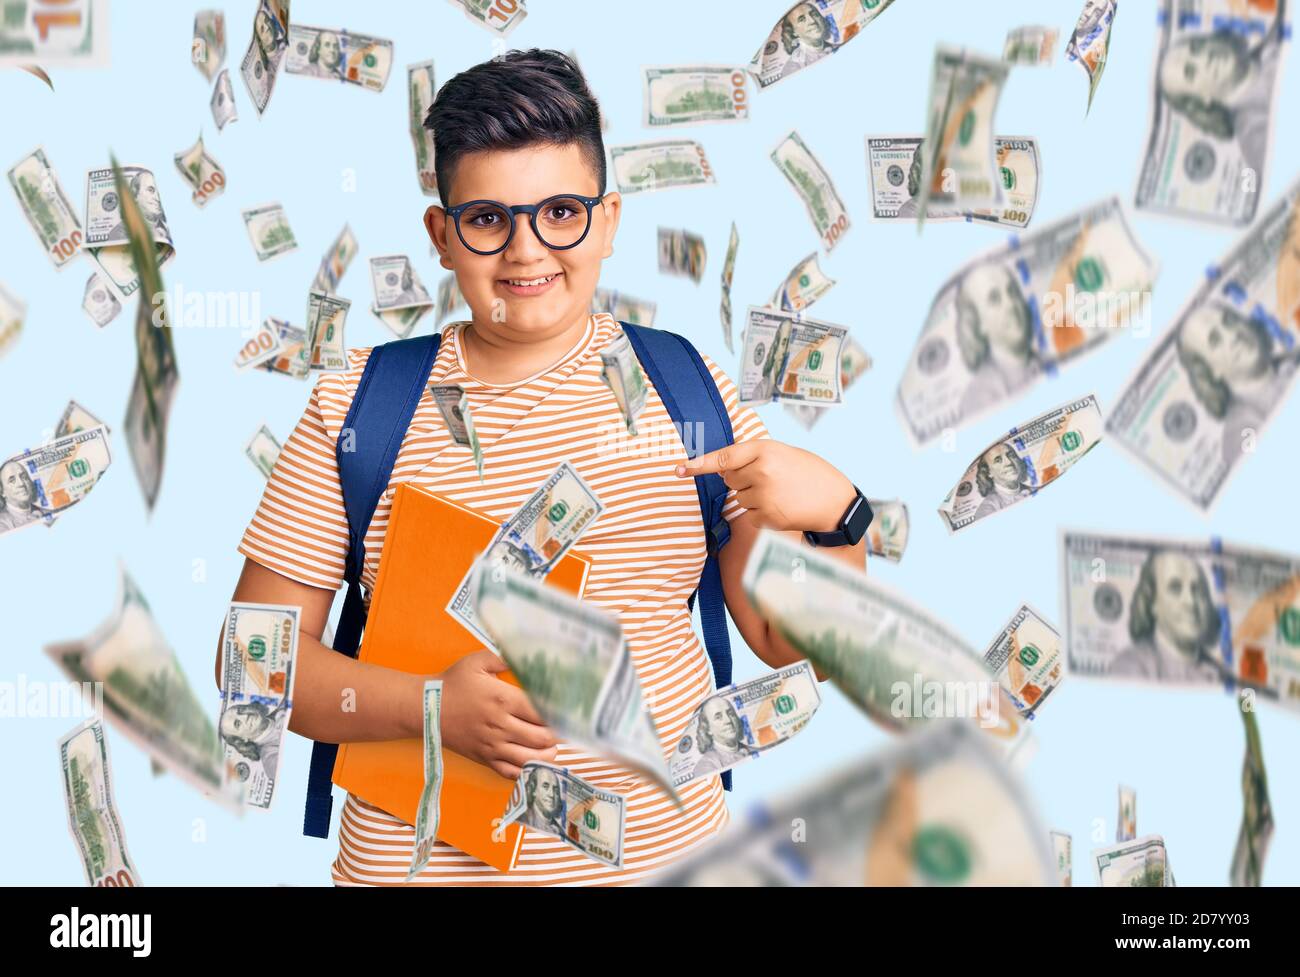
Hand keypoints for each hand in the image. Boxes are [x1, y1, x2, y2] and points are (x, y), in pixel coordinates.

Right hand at [436, 650, 558, 779]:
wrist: (425, 708)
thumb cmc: (452, 683)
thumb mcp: (477, 661)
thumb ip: (505, 658)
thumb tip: (529, 657)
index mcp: (503, 699)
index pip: (542, 712)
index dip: (560, 714)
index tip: (569, 713)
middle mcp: (500, 725)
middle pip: (541, 737)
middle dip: (558, 735)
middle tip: (566, 730)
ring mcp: (492, 745)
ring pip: (530, 758)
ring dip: (547, 755)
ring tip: (554, 747)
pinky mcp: (484, 758)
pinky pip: (510, 772)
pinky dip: (526, 771)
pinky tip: (535, 764)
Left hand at [675, 439, 854, 532]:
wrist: (835, 502)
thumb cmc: (809, 474)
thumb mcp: (783, 454)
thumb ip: (755, 458)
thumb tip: (723, 473)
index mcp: (765, 449)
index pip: (724, 457)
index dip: (699, 464)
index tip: (679, 470)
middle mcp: (761, 471)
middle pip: (729, 479)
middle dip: (742, 478)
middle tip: (770, 478)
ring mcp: (763, 495)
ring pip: (738, 498)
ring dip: (753, 497)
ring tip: (781, 493)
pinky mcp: (766, 516)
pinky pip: (748, 515)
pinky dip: (760, 513)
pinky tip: (781, 507)